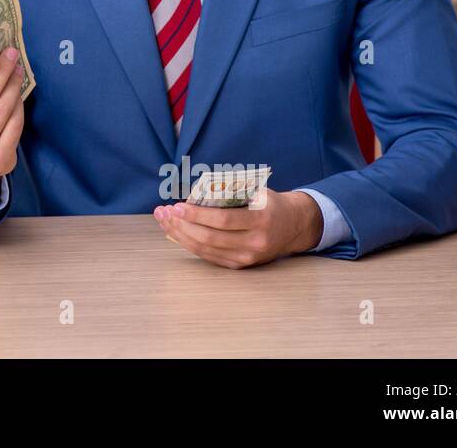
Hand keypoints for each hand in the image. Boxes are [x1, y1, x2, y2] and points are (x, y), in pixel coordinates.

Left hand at [154, 189, 323, 268]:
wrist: (293, 226)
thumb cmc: (269, 203)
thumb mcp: (257, 191)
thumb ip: (231, 191)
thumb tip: (195, 191)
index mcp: (261, 220)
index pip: (223, 220)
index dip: (197, 215)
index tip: (177, 206)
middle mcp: (255, 243)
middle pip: (210, 237)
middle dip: (182, 225)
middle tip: (163, 212)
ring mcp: (247, 258)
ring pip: (206, 250)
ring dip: (180, 235)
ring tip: (164, 221)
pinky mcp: (240, 265)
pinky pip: (210, 257)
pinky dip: (190, 245)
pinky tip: (176, 233)